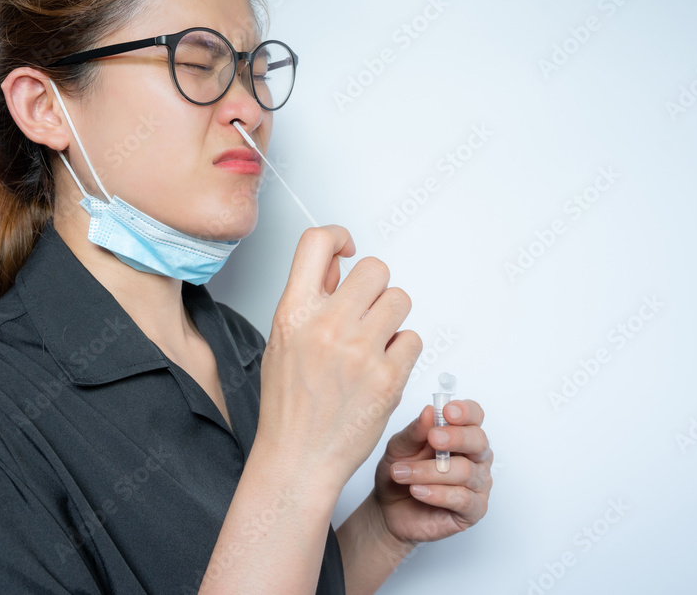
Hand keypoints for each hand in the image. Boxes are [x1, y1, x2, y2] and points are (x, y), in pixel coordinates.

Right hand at [256, 226, 422, 495]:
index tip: (348, 249)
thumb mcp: (282, 343)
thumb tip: (337, 266)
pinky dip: (402, 352)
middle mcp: (327, 326)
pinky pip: (413, 339)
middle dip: (375, 287)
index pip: (317, 242)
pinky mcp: (389, 378)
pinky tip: (383, 369)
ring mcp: (360, 351)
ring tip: (375, 343)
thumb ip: (310, 300)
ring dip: (392, 318)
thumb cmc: (288, 406)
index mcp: (293, 313)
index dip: (338, 236)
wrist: (299, 460)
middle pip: (375, 268)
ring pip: (400, 300)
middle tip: (367, 311)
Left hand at [372, 398, 492, 543]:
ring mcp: (478, 484)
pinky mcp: (473, 510)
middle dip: (455, 438)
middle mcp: (475, 457)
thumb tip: (430, 411)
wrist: (388, 509)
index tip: (447, 411)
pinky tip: (417, 491)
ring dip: (429, 471)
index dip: (466, 412)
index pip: (475, 416)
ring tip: (402, 474)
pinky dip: (437, 493)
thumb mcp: (399, 447)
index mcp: (461, 434)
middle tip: (433, 438)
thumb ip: (416, 431)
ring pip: (465, 471)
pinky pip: (462, 499)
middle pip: (478, 441)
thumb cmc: (400, 472)